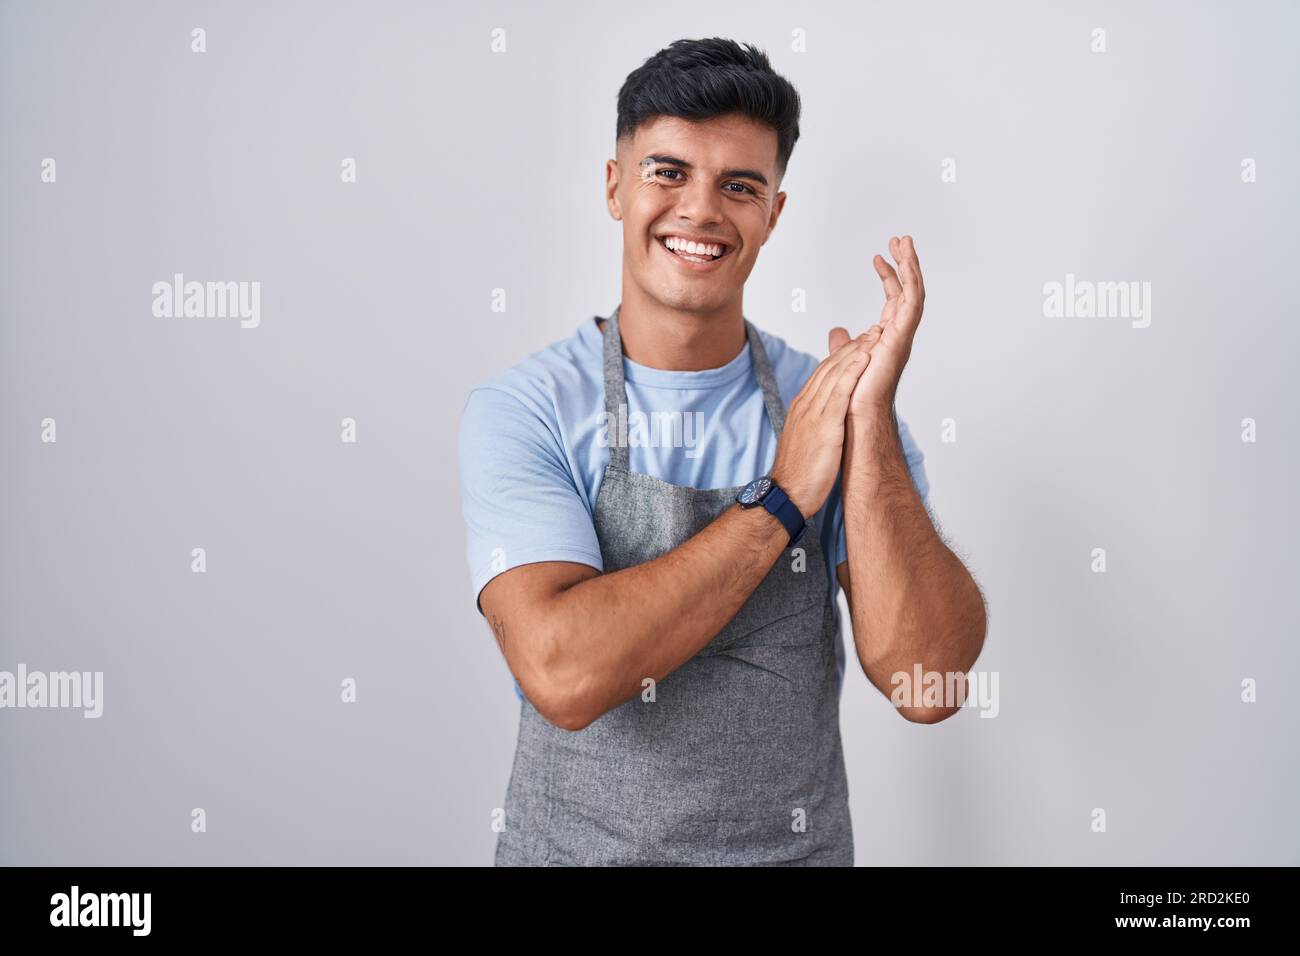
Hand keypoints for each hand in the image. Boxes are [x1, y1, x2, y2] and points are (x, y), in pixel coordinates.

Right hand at [770, 333, 874, 517]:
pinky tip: (864, 359)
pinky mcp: (823, 425)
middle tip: (872, 330)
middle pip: (829, 367)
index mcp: (802, 407)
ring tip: (874, 336)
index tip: (860, 343)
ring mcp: (813, 413)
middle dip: (852, 347)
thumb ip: (816, 423)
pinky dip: (851, 373)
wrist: (787, 494)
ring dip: (856, 352)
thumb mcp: (807, 440)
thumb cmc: (799, 473)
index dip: (843, 356)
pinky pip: (839, 393)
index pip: (823, 374)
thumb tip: (829, 418)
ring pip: (835, 374)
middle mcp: (806, 404)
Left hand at [828, 235, 925, 420]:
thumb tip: (837, 331)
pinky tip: (906, 263)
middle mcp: (898, 335)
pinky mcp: (901, 339)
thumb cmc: (853, 396)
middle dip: (905, 264)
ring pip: (913, 293)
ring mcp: (902, 337)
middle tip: (900, 239)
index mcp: (886, 338)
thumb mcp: (845, 359)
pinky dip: (911, 281)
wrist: (855, 417)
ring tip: (905, 241)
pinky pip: (912, 304)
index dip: (888, 277)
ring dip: (911, 266)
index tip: (878, 256)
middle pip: (907, 292)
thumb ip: (845, 343)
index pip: (891, 300)